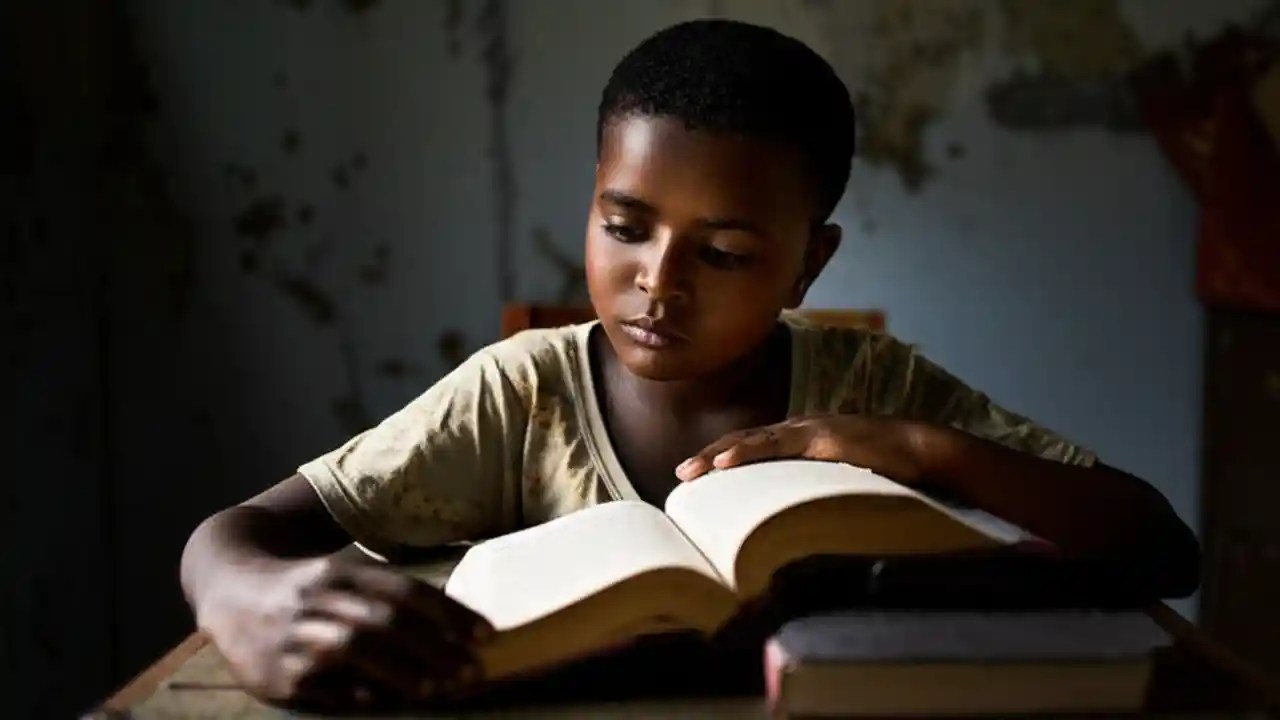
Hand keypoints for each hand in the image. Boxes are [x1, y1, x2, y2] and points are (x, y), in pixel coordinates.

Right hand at [198, 556, 492, 710]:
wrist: (226, 587)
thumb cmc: (304, 588)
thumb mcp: (341, 577)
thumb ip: (387, 598)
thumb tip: (452, 628)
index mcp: (340, 571)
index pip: (404, 589)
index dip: (448, 613)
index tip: (486, 635)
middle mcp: (317, 598)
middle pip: (383, 620)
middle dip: (434, 647)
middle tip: (471, 671)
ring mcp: (293, 634)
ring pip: (352, 649)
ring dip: (400, 671)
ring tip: (436, 689)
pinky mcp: (272, 672)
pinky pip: (319, 685)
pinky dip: (350, 693)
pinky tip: (379, 701)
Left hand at [676, 414, 939, 483]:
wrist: (927, 453)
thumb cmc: (890, 471)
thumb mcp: (844, 479)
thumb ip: (818, 490)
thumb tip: (798, 521)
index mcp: (805, 438)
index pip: (755, 447)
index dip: (725, 458)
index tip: (698, 475)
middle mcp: (802, 429)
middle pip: (745, 442)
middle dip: (711, 457)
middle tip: (682, 475)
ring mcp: (811, 430)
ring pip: (753, 441)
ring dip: (718, 455)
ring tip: (691, 471)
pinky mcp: (822, 438)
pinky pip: (776, 444)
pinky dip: (746, 452)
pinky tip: (723, 462)